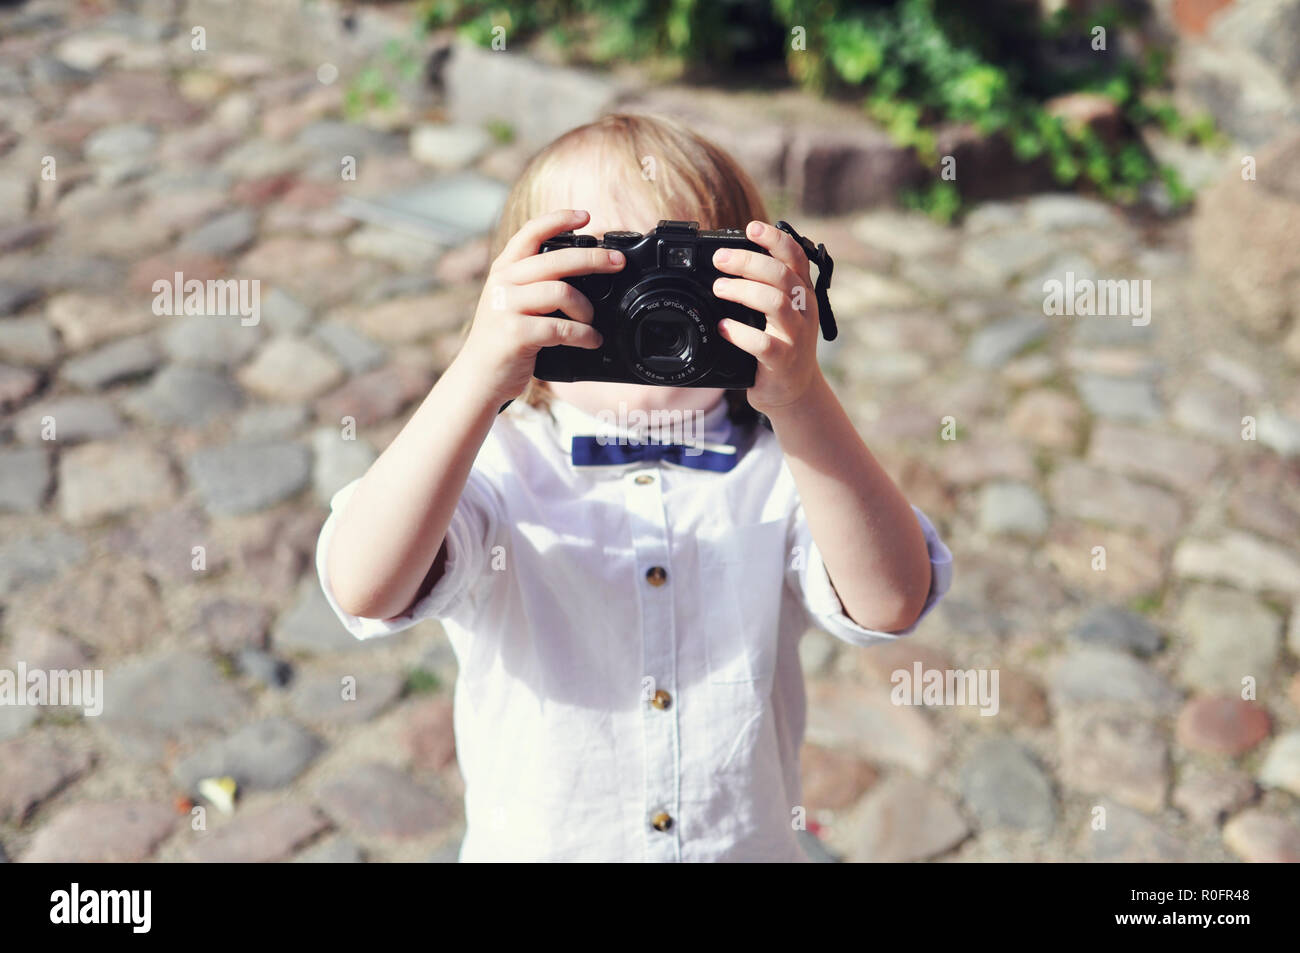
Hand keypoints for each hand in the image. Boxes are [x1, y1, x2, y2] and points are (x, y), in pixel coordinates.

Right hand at [457, 209, 625, 404]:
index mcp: (504, 270)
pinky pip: (562, 328)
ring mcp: (506, 307)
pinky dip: (584, 335)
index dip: (558, 219)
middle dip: (594, 259)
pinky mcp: (515, 334)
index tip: (585, 216)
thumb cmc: (504, 341)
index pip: (530, 232)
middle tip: (618, 263)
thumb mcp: (512, 302)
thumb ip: (535, 283)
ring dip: (586, 308)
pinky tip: (591, 340)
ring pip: (561, 292)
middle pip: (556, 259)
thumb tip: (584, 269)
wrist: (478, 378)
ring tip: (592, 321)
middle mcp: (503, 283)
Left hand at [711, 220, 825, 414]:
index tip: (751, 227)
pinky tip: (723, 328)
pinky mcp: (783, 361)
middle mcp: (803, 310)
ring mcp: (796, 336)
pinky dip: (739, 333)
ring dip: (743, 291)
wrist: (794, 390)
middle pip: (781, 275)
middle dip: (748, 261)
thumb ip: (765, 286)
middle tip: (719, 259)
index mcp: (802, 292)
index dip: (774, 239)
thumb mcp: (780, 311)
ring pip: (775, 303)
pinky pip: (764, 343)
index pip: (795, 256)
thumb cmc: (781, 344)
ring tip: (719, 288)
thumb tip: (728, 258)